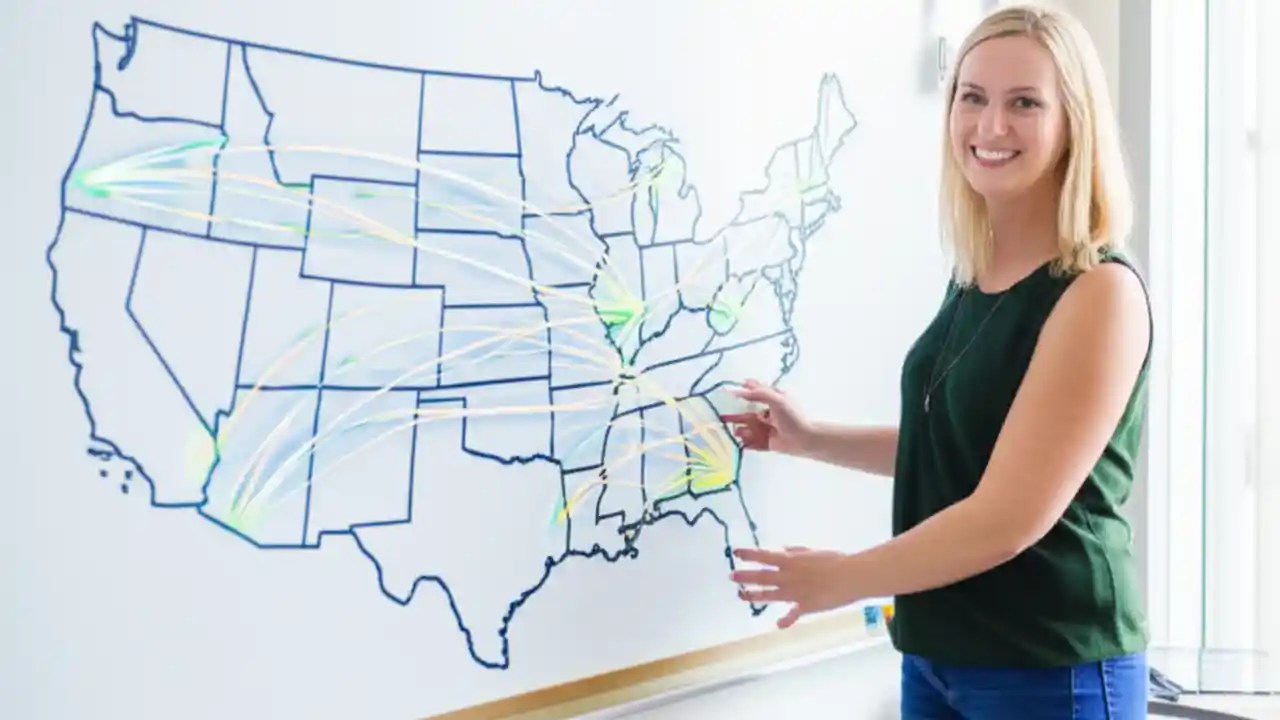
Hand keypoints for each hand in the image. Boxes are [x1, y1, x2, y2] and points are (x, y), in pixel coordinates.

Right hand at [721, 379, 812, 454]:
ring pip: (747, 429)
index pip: (755, 393)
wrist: (804, 440)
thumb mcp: (777, 400)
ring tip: (737, 432)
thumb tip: (740, 387)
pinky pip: (752, 443)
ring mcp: (766, 429)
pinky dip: (746, 443)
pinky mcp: (766, 443)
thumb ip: (758, 393)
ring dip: (740, 430)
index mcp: (772, 401)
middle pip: (746, 414)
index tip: (728, 392)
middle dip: (734, 416)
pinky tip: (740, 443)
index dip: (743, 392)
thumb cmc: (791, 417)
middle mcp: (767, 414)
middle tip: (721, 418)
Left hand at [730, 546, 861, 628]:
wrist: (850, 576)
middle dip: (745, 577)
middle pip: (761, 577)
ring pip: (770, 595)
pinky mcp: (805, 606)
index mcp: (791, 561)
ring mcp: (795, 593)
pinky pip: (792, 615)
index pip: (764, 556)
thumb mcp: (813, 552)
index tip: (736, 552)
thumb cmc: (834, 560)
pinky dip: (785, 620)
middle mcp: (788, 577)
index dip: (749, 554)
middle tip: (732, 577)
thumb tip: (783, 551)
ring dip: (754, 595)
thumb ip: (797, 552)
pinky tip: (778, 625)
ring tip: (741, 596)